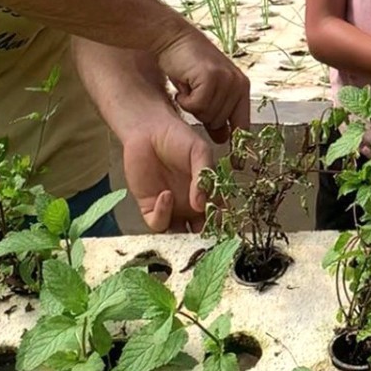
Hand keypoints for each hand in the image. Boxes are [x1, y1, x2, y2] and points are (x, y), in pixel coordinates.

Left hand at [120, 114, 216, 232]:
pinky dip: (163, 215)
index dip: (220, 223)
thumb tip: (202, 205)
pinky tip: (166, 196)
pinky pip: (158, 223)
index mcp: (207, 194)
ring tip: (183, 223)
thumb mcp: (200, 152)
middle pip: (199, 232)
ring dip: (181, 236)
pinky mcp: (150, 208)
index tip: (222, 225)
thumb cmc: (178, 138)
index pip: (218, 216)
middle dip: (201, 239)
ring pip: (178, 235)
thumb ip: (204, 176)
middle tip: (203, 236)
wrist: (148, 131)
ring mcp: (171, 209)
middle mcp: (190, 206)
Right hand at [155, 27, 249, 141]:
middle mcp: (238, 85)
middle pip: (219, 122)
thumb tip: (222, 139)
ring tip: (188, 86)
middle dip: (201, 115)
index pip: (243, 123)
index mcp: (241, 88)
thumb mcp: (207, 89)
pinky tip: (183, 84)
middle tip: (192, 94)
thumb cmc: (187, 65)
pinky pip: (197, 106)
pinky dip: (185, 100)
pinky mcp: (212, 77)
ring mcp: (227, 80)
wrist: (172, 37)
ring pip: (207, 116)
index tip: (239, 164)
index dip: (240, 145)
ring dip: (192, 105)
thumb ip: (216, 112)